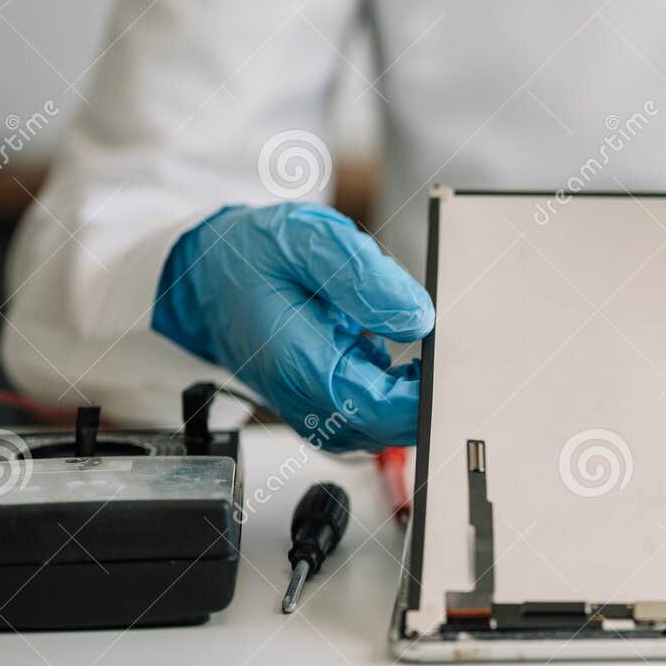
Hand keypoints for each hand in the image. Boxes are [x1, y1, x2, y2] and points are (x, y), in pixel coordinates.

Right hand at [152, 203, 433, 449]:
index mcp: (302, 366)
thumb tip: (418, 317)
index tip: (457, 358)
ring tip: (423, 336)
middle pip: (396, 424)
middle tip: (454, 343)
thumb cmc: (250, 256)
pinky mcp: (329, 404)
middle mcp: (309, 401)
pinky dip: (404, 383)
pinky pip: (381, 408)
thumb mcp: (307, 241)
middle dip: (433, 388)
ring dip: (418, 385)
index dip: (431, 393)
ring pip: (391, 421)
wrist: (208, 276)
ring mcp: (319, 409)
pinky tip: (405, 347)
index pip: (387, 412)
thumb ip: (365, 278)